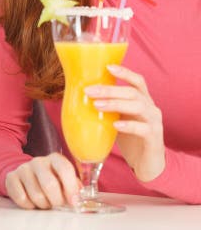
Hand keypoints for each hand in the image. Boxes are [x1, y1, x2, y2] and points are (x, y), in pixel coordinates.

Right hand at [5, 153, 80, 208]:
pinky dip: (28, 205)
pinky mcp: (11, 177)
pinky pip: (21, 197)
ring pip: (36, 194)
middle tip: (57, 204)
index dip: (70, 188)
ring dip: (42, 204)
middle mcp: (38, 161)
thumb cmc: (51, 180)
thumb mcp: (64, 181)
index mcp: (55, 159)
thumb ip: (74, 188)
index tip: (73, 202)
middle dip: (56, 200)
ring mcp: (23, 168)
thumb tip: (79, 199)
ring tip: (44, 202)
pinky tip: (31, 201)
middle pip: (49, 184)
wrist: (28, 176)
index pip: (64, 169)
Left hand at [85, 64, 165, 181]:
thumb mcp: (116, 118)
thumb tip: (75, 95)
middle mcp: (150, 108)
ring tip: (98, 105)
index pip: (137, 81)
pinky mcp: (154, 138)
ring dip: (116, 104)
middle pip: (132, 92)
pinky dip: (129, 125)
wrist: (146, 163)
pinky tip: (115, 125)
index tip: (107, 66)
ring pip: (138, 106)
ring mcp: (154, 122)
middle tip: (89, 91)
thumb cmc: (129, 137)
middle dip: (110, 90)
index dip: (124, 72)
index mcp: (142, 100)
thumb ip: (105, 107)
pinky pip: (143, 128)